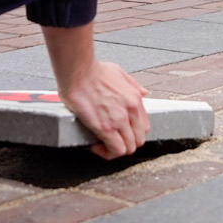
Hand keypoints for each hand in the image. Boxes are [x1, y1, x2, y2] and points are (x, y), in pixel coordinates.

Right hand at [42, 24, 149, 158]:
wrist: (78, 70)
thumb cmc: (94, 70)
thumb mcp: (120, 73)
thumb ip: (134, 85)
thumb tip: (144, 92)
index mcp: (135, 99)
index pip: (144, 127)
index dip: (132, 134)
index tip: (120, 133)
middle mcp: (130, 111)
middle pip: (138, 140)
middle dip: (125, 144)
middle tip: (111, 141)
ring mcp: (119, 120)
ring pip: (128, 148)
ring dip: (115, 151)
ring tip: (102, 145)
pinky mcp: (104, 127)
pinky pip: (115, 150)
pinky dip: (107, 153)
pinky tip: (96, 146)